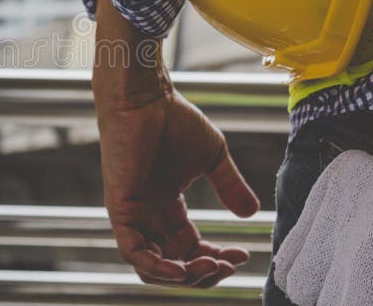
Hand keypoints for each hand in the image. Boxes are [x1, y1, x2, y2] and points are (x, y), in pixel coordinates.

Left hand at [96, 88, 259, 285]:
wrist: (146, 97)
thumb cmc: (173, 119)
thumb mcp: (212, 158)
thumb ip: (229, 186)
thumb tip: (252, 214)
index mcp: (167, 208)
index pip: (190, 250)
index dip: (216, 260)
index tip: (243, 255)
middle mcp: (148, 216)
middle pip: (173, 265)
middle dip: (204, 274)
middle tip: (229, 265)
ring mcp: (133, 214)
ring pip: (151, 267)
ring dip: (184, 276)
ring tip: (211, 265)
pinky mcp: (120, 208)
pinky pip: (133, 252)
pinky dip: (157, 268)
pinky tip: (183, 269)